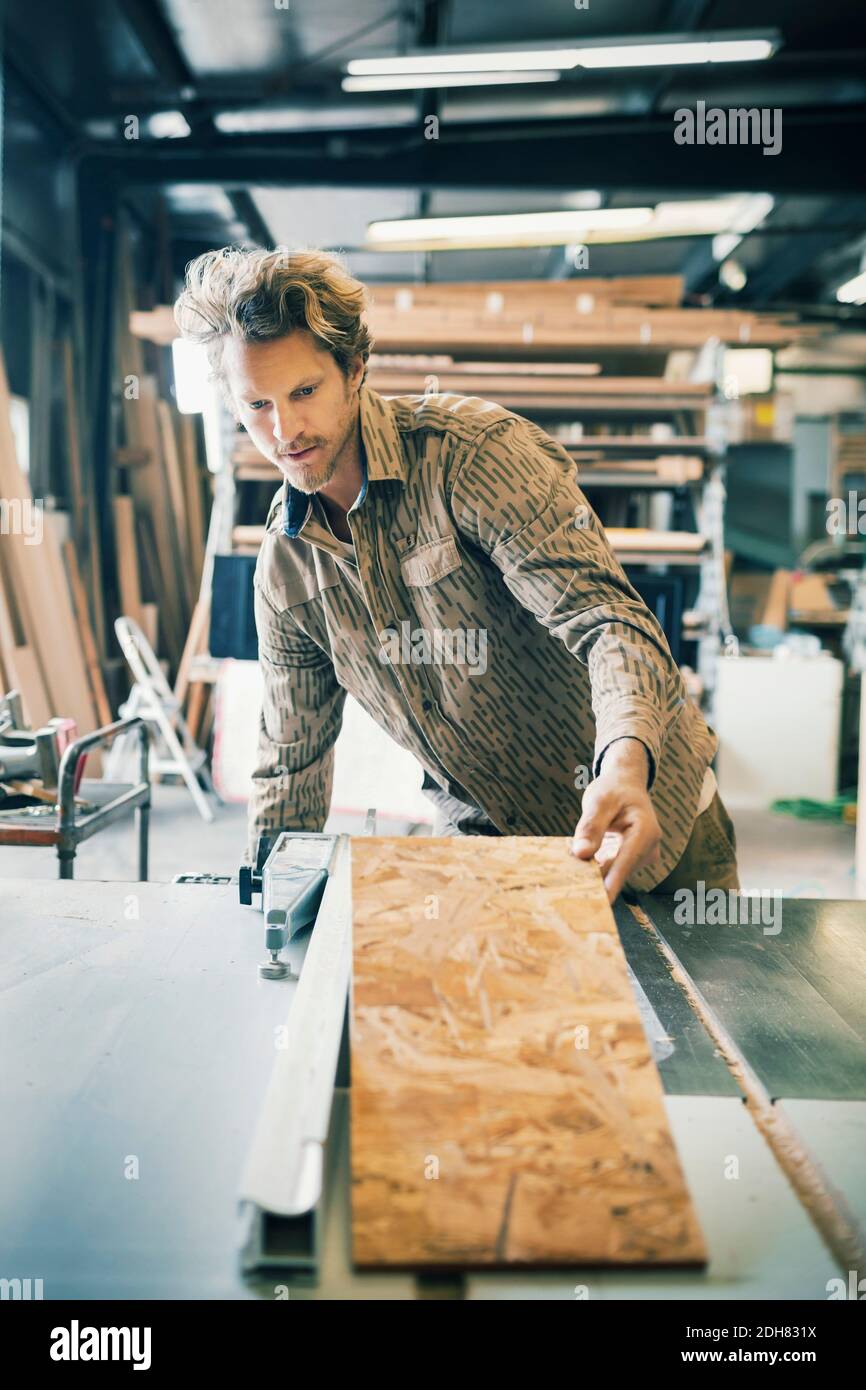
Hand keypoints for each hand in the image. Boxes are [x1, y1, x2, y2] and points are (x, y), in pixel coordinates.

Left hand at [571, 739, 661, 903]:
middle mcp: (649, 848)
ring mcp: (642, 857)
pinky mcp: (631, 862)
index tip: (602, 900)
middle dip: (597, 880)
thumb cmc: (613, 790)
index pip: (627, 859)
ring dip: (593, 875)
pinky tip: (576, 874)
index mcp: (646, 830)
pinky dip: (595, 871)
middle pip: (620, 870)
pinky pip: (611, 870)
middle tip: (570, 895)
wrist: (625, 785)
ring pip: (614, 872)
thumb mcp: (599, 801)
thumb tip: (580, 853)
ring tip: (569, 883)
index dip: (613, 880)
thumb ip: (591, 826)